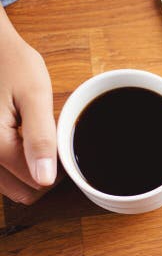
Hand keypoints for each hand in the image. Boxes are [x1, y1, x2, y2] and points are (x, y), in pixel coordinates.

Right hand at [0, 5, 56, 203]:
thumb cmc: (9, 63)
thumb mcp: (34, 95)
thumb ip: (41, 138)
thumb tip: (44, 180)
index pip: (37, 182)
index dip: (58, 168)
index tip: (61, 144)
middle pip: (20, 191)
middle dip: (40, 174)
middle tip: (49, 143)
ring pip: (5, 185)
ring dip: (23, 171)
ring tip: (32, 139)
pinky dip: (9, 164)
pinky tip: (18, 141)